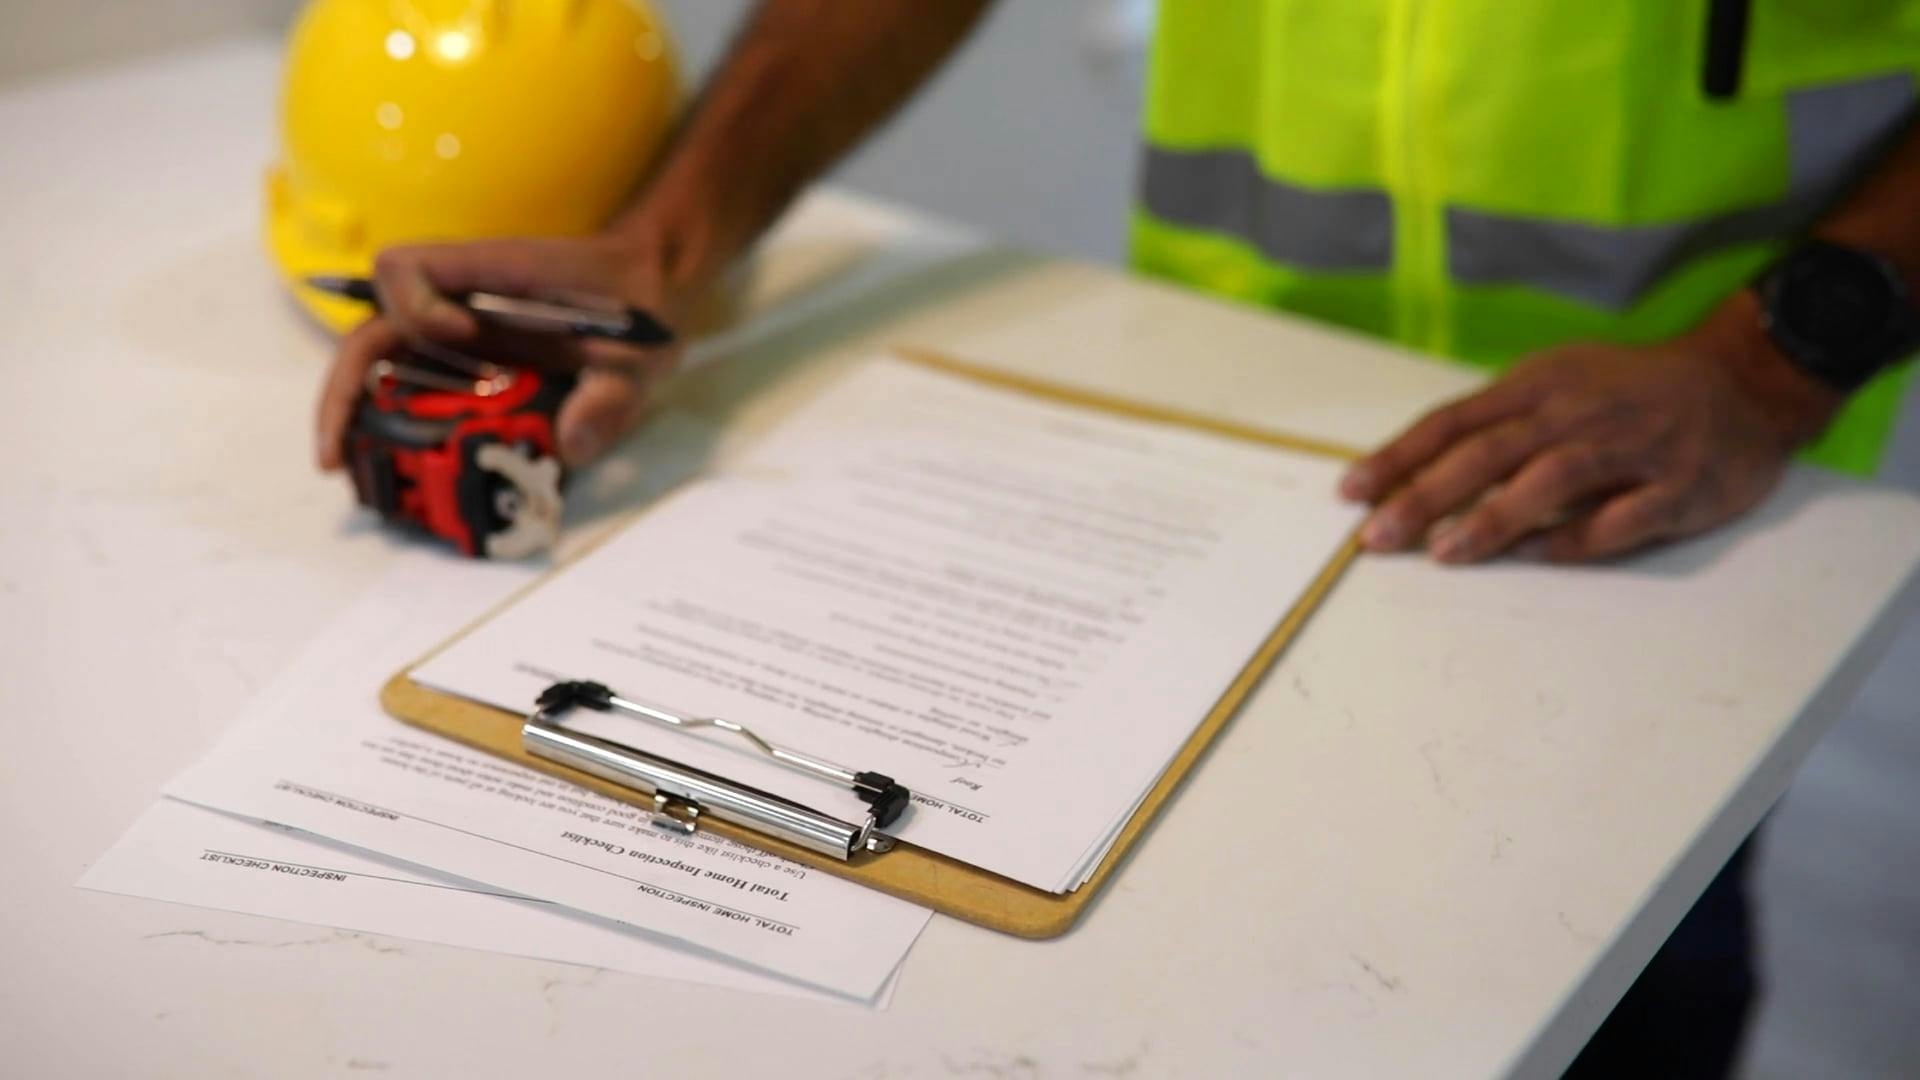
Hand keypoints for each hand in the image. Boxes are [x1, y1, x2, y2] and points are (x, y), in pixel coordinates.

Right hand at [314, 234, 685, 471]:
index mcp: (490, 275)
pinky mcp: (470, 359)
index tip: (463, 336)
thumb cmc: (641, 302)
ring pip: (382, 360)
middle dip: (344, 388)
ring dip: (356, 410)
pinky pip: (415, 383)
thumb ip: (611, 396)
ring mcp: (460, 331)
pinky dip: (394, 420)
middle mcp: (459, 300)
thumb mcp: (640, 352)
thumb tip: (571, 443)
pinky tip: (394, 463)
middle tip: (333, 455)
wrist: (652, 286)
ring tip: (344, 468)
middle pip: (371, 330)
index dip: (416, 306)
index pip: (406, 267)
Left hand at [1338, 297, 1839, 562]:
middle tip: (1378, 535)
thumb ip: (1495, 422)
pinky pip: (1617, 521)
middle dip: (1426, 495)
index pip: (1453, 421)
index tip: (1352, 491)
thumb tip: (1415, 470)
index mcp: (1540, 384)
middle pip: (1488, 452)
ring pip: (1548, 482)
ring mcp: (1630, 448)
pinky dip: (1572, 541)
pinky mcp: (1677, 487)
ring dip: (1491, 519)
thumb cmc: (1629, 391)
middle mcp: (1578, 412)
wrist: (1743, 382)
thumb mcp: (1558, 383)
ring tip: (1443, 552)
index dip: (1399, 456)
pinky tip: (1532, 559)